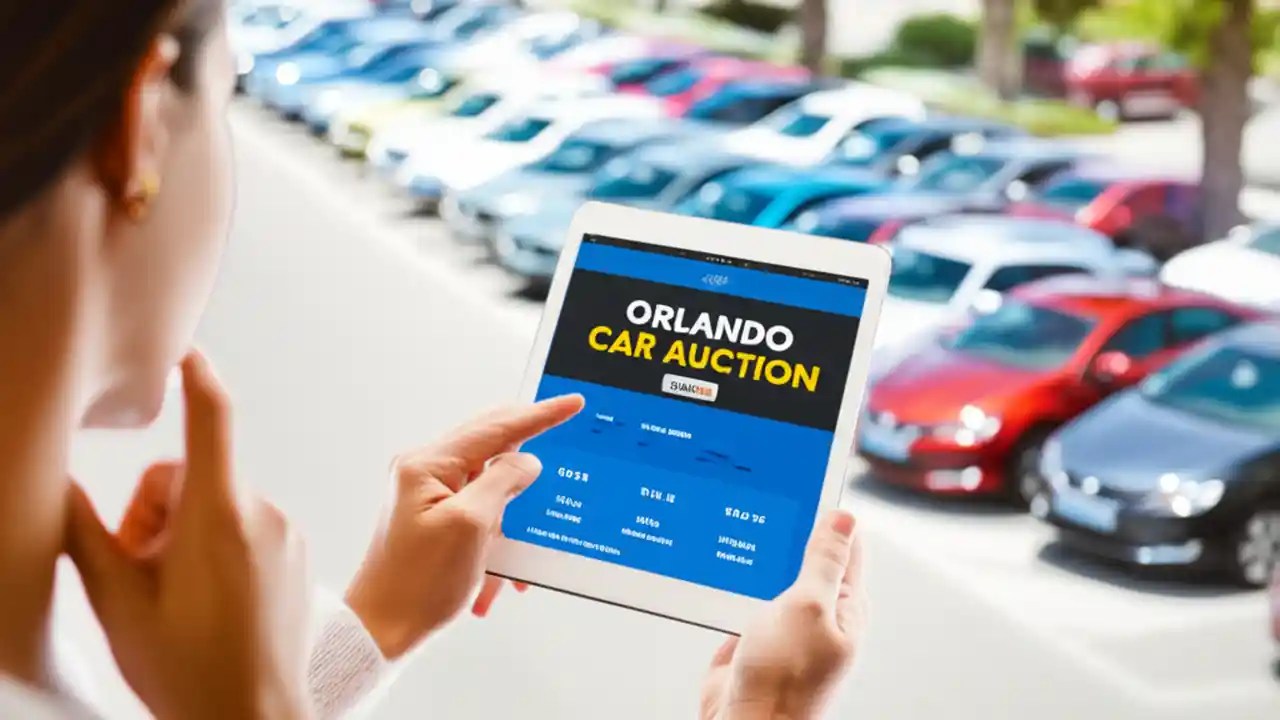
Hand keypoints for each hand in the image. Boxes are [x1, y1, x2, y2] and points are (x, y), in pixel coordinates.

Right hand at [65, 353, 312, 719]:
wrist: (251, 715)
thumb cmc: (183, 665)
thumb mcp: (114, 597)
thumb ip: (84, 529)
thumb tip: (57, 482)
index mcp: (218, 513)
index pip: (212, 418)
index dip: (197, 374)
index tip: (185, 349)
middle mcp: (261, 512)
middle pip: (192, 475)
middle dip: (156, 511)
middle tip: (142, 569)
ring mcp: (284, 532)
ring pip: (216, 504)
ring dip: (186, 534)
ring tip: (175, 594)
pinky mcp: (295, 553)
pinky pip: (247, 527)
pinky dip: (220, 547)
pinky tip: (208, 599)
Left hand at [344, 395, 583, 659]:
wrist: (381, 629)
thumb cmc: (416, 585)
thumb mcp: (471, 526)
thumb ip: (502, 482)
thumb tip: (526, 462)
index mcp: (427, 465)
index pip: (495, 428)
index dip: (538, 416)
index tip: (570, 403)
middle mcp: (424, 472)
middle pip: (490, 448)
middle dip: (525, 463)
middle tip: (561, 441)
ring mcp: (428, 495)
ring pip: (488, 487)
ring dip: (509, 520)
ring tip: (514, 556)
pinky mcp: (434, 518)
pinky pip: (478, 515)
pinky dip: (495, 540)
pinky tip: (498, 577)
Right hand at [701, 510, 865, 719]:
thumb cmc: (784, 684)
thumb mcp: (808, 607)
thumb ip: (824, 562)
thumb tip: (843, 519)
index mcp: (847, 606)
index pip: (847, 544)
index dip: (830, 513)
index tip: (807, 480)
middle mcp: (820, 614)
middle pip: (807, 555)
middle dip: (788, 529)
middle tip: (766, 497)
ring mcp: (785, 625)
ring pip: (772, 573)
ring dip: (757, 556)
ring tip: (739, 526)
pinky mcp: (754, 634)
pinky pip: (746, 594)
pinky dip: (735, 580)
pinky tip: (722, 565)